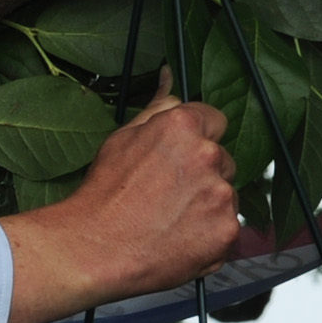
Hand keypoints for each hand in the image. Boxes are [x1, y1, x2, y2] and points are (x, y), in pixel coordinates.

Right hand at [1, 73, 236, 322]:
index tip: (181, 159)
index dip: (197, 139)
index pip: (215, 119)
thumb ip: (158, 106)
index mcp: (184, 126)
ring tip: (170, 220)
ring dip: (208, 205)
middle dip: (203, 174)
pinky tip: (178, 239)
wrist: (95, 248)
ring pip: (226, 196)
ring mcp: (221, 196)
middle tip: (169, 194)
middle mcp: (209, 156)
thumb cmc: (104, 194)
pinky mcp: (226, 231)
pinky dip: (209, 236)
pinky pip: (226, 229)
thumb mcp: (124, 137)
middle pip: (223, 160)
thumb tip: (170, 74)